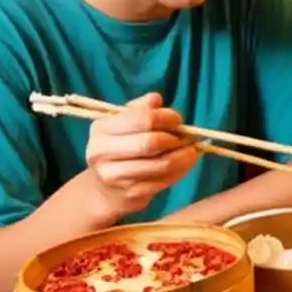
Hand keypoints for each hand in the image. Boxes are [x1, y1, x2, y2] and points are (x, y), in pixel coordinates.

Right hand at [84, 92, 198, 218]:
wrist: (105, 189)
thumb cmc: (120, 149)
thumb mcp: (124, 125)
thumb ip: (140, 109)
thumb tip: (155, 99)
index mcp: (101, 129)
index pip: (141, 118)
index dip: (166, 117)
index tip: (177, 120)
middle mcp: (102, 152)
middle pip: (151, 142)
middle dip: (175, 139)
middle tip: (186, 138)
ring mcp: (115, 176)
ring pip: (161, 163)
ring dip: (183, 156)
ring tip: (190, 151)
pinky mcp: (131, 193)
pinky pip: (164, 180)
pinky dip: (180, 171)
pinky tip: (184, 164)